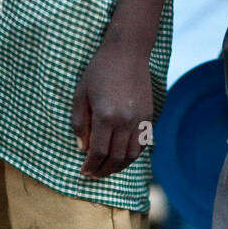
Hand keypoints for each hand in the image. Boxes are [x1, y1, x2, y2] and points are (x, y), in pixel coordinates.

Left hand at [70, 40, 153, 178]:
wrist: (127, 52)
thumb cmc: (99, 71)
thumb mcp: (80, 95)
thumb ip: (79, 124)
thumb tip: (83, 148)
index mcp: (105, 116)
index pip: (98, 152)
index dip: (90, 166)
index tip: (84, 172)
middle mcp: (124, 122)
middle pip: (115, 158)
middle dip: (103, 171)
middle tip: (94, 175)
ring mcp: (139, 120)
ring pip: (131, 156)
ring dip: (118, 167)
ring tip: (107, 169)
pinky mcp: (148, 116)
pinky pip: (142, 145)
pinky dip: (132, 156)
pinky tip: (122, 157)